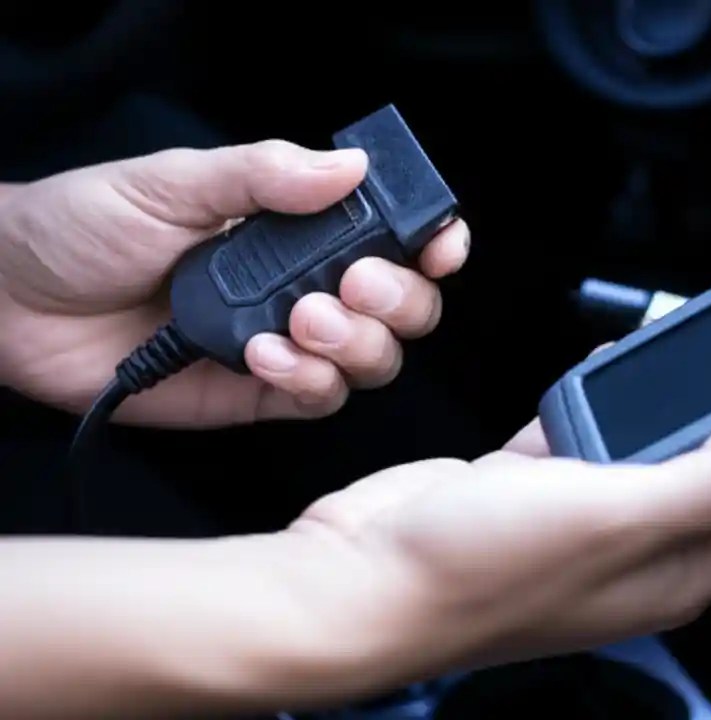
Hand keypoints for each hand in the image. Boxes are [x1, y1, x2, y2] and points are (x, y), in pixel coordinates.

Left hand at [0, 141, 468, 426]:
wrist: (12, 300)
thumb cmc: (84, 227)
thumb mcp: (173, 182)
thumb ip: (262, 174)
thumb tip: (349, 164)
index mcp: (297, 227)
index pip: (393, 236)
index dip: (433, 243)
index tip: (441, 245)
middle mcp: (305, 285)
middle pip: (404, 307)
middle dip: (400, 299)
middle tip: (358, 283)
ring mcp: (286, 343)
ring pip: (374, 359)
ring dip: (356, 343)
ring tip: (301, 320)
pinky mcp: (257, 395)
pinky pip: (318, 400)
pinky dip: (307, 381)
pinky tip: (263, 356)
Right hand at [285, 404, 710, 689]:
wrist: (355, 584)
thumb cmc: (470, 572)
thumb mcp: (614, 515)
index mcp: (682, 565)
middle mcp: (646, 548)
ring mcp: (592, 518)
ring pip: (671, 451)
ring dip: (704, 406)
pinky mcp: (541, 486)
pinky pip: (598, 433)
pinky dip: (616, 399)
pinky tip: (620, 368)